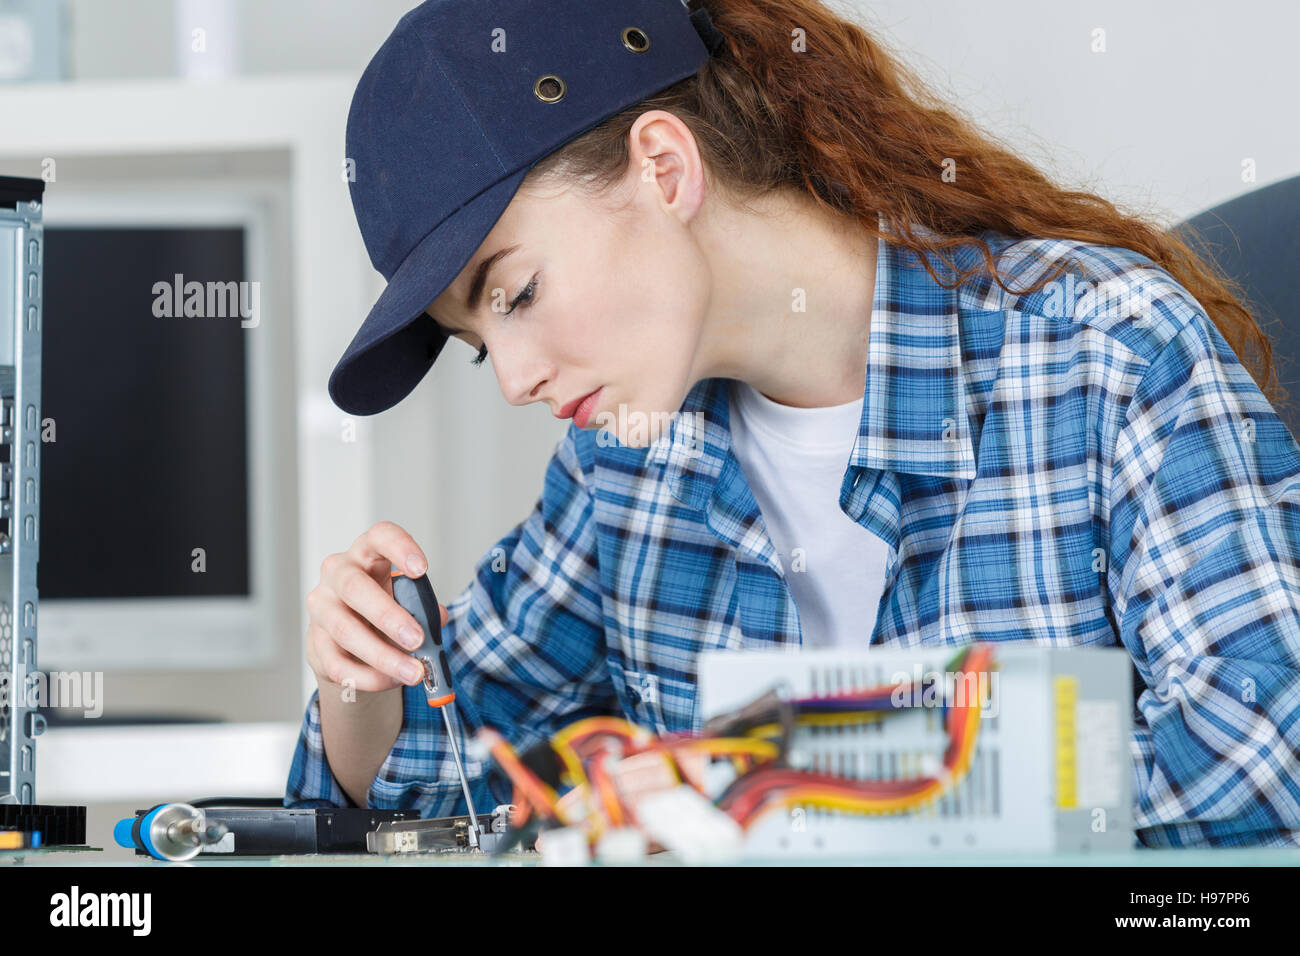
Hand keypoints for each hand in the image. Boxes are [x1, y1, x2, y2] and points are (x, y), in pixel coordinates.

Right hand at [305, 520, 448, 692]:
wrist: (355, 639)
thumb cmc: (387, 608)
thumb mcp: (408, 601)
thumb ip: (424, 607)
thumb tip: (437, 619)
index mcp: (368, 553)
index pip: (380, 536)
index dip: (400, 549)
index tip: (421, 569)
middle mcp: (338, 574)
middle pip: (355, 588)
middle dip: (388, 616)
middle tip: (417, 638)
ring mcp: (322, 608)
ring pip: (345, 631)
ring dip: (383, 656)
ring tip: (414, 672)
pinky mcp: (315, 642)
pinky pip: (339, 664)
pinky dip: (369, 677)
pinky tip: (391, 680)